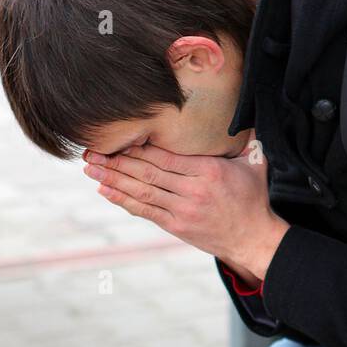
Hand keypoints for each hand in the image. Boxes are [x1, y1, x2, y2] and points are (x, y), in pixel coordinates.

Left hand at [83, 138, 288, 281]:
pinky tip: (105, 191)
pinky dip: (124, 201)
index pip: (166, 156)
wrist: (254, 239)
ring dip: (113, 180)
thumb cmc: (254, 198)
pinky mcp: (177, 227)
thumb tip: (247, 107)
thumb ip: (247, 137)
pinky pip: (146, 211)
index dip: (138, 148)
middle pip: (147, 173)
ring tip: (91, 169)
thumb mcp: (255, 163)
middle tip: (92, 152)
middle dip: (117, 162)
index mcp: (208, 171)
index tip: (118, 138)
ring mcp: (182, 211)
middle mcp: (192, 191)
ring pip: (142, 191)